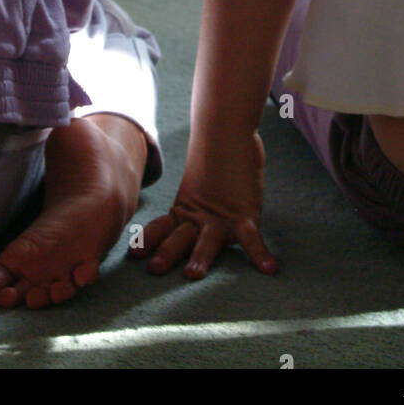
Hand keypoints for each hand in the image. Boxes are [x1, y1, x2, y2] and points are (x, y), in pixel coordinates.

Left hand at [128, 129, 277, 279]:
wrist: (227, 129)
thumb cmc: (215, 157)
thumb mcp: (196, 186)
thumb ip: (193, 206)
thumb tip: (186, 218)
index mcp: (184, 211)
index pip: (161, 229)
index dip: (148, 241)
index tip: (133, 255)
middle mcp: (199, 218)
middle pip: (179, 238)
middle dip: (167, 254)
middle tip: (154, 269)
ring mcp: (222, 217)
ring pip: (207, 241)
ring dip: (199, 258)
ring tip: (192, 275)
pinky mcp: (245, 213)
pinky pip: (252, 238)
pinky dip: (260, 253)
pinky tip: (270, 269)